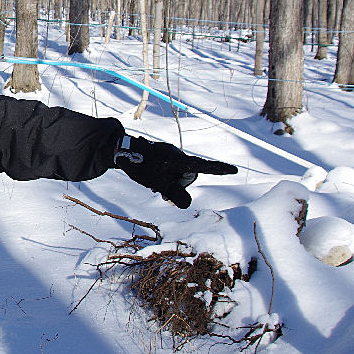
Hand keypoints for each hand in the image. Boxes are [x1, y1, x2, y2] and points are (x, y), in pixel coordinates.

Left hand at [113, 134, 236, 208]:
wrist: (119, 148)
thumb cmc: (139, 164)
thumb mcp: (157, 182)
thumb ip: (174, 194)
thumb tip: (186, 205)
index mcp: (180, 160)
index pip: (204, 167)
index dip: (219, 169)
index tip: (234, 170)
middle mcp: (178, 155)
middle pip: (188, 176)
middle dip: (179, 185)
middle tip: (162, 193)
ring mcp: (170, 154)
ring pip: (178, 174)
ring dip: (169, 182)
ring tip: (153, 185)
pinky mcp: (162, 155)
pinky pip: (170, 169)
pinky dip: (164, 177)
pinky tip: (150, 179)